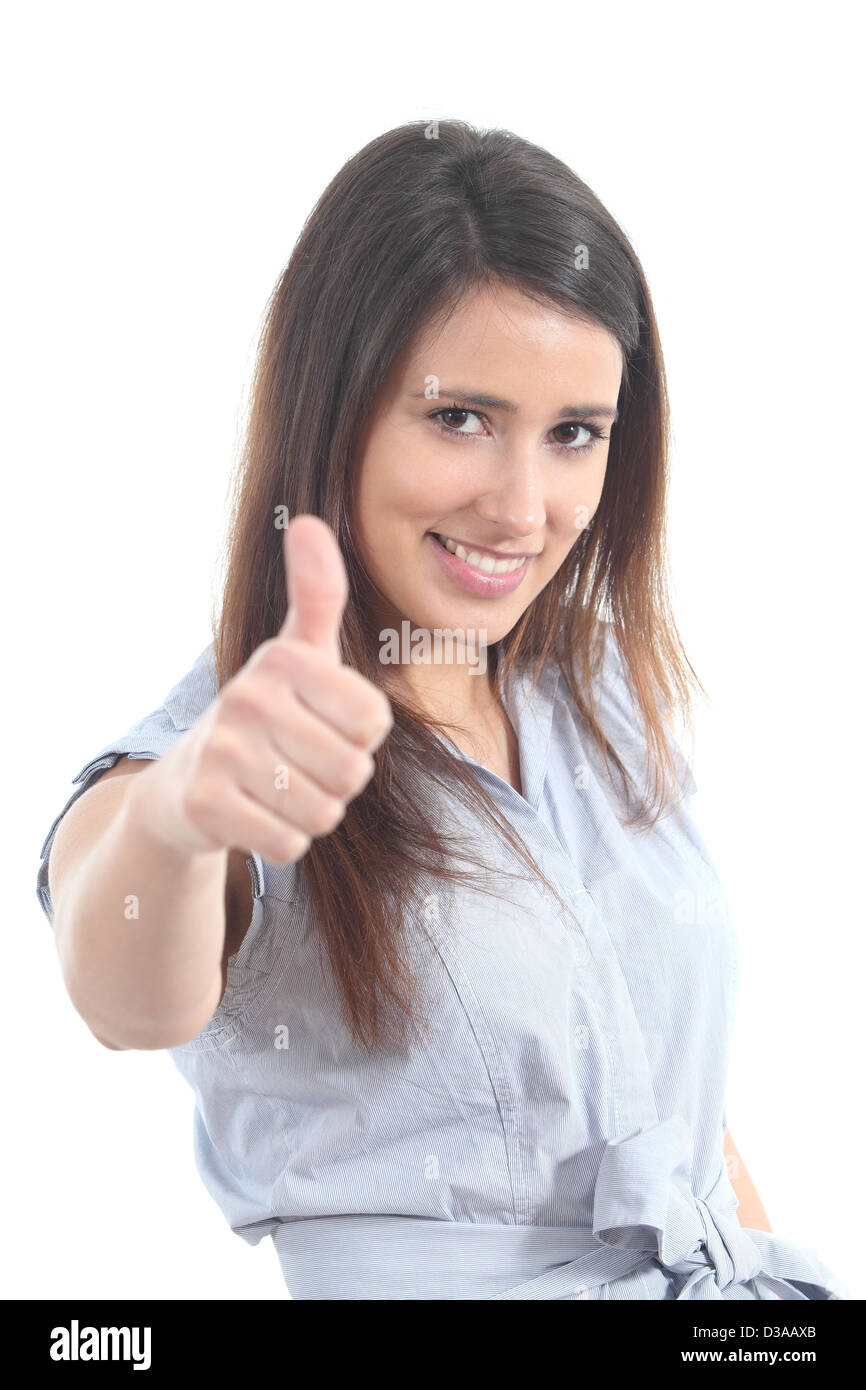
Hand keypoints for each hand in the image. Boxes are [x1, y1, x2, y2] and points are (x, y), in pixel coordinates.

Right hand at [132, 515, 392, 862]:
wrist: (185, 784)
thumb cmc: (265, 714)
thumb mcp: (299, 652)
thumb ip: (318, 593)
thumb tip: (306, 520)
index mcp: (285, 657)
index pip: (373, 723)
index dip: (360, 738)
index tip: (323, 725)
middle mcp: (249, 695)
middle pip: (351, 771)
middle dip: (336, 782)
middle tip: (299, 765)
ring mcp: (222, 749)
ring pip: (323, 811)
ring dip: (311, 813)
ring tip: (277, 789)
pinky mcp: (205, 803)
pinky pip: (289, 843)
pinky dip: (283, 841)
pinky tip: (256, 816)